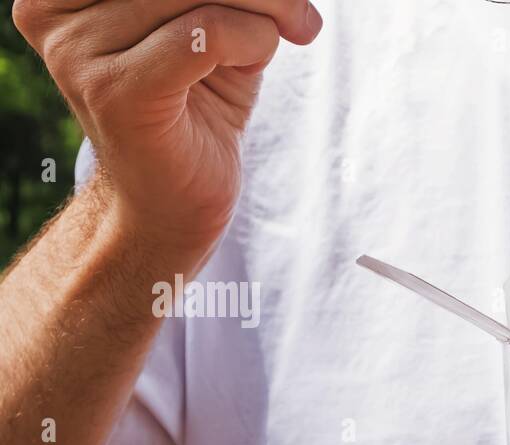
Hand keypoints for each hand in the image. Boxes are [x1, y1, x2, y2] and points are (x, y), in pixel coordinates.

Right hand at [12, 0, 322, 256]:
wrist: (173, 204)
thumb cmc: (194, 109)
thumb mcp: (210, 27)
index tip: (275, 3)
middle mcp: (53, 10)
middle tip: (301, 15)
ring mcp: (78, 51)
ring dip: (263, 14)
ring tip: (286, 35)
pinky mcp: (117, 92)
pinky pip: (205, 35)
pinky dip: (250, 41)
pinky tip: (251, 68)